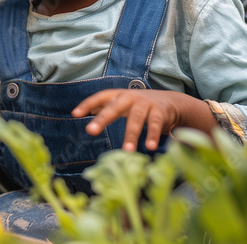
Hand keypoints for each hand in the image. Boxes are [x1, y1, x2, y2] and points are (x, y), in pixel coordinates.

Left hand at [72, 89, 201, 150]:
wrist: (170, 101)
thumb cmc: (139, 105)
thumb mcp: (121, 103)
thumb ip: (103, 107)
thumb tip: (78, 112)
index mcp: (118, 95)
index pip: (100, 97)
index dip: (88, 104)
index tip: (75, 114)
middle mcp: (130, 98)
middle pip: (114, 107)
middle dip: (102, 119)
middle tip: (90, 131)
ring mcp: (145, 104)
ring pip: (135, 119)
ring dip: (131, 135)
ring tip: (127, 151)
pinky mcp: (159, 112)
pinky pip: (154, 125)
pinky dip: (152, 136)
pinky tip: (150, 147)